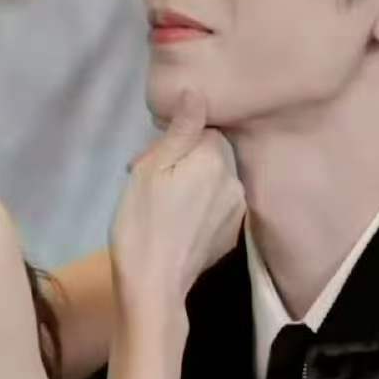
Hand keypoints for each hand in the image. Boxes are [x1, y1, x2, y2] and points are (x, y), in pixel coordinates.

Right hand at [110, 90, 245, 320]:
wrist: (153, 285)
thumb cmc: (142, 222)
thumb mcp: (151, 168)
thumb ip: (180, 130)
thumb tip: (197, 93)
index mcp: (216, 160)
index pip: (203, 131)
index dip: (175, 141)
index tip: (151, 159)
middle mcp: (235, 182)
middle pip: (209, 157)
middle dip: (183, 163)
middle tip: (148, 184)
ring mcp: (236, 213)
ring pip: (212, 184)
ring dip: (190, 187)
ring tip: (159, 208)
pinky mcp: (230, 237)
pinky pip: (214, 210)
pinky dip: (197, 212)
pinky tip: (174, 228)